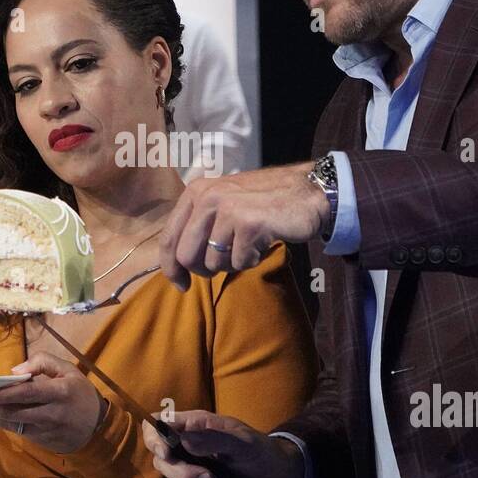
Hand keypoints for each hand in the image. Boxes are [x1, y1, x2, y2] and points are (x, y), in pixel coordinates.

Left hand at [0, 352, 103, 454]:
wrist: (97, 428)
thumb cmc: (81, 394)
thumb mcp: (69, 370)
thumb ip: (43, 362)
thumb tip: (15, 372)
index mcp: (60, 392)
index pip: (27, 393)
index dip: (4, 394)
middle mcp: (50, 413)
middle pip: (12, 411)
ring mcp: (45, 430)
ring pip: (10, 423)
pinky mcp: (40, 441)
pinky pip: (16, 430)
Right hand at [140, 410, 304, 477]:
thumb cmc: (259, 450)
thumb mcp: (242, 441)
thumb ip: (214, 438)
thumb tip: (184, 438)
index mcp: (193, 427)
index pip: (157, 426)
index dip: (154, 439)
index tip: (167, 453)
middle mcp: (186, 450)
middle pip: (162, 463)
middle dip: (185, 475)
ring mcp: (190, 475)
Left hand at [158, 163, 327, 290]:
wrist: (308, 192)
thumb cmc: (263, 203)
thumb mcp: (223, 203)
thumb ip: (198, 225)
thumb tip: (176, 265)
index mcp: (195, 192)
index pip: (169, 239)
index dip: (171, 268)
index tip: (181, 285)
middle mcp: (207, 197)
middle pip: (186, 256)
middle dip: (203, 270)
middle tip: (224, 264)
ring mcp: (228, 210)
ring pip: (213, 263)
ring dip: (232, 264)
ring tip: (248, 245)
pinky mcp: (249, 224)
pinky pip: (239, 262)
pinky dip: (251, 261)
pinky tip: (261, 244)